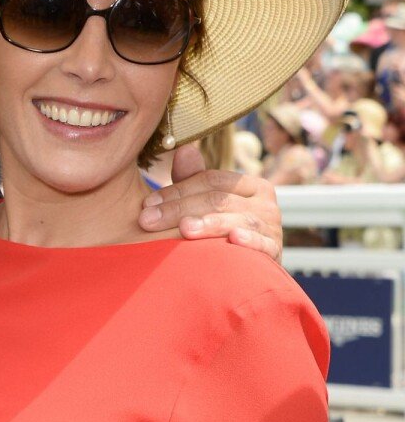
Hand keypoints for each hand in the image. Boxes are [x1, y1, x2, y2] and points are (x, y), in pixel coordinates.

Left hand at [139, 143, 284, 260]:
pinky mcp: (275, 251)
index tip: (146, 204)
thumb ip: (192, 179)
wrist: (250, 273)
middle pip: (218, 199)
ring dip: (209, 224)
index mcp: (250, 185)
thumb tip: (182, 148)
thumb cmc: (222, 233)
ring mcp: (273, 227)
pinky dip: (250, 241)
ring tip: (183, 229)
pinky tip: (234, 239)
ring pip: (237, 219)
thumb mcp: (205, 205)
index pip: (210, 180)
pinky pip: (263, 244)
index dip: (177, 190)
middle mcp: (266, 202)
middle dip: (179, 209)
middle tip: (147, 220)